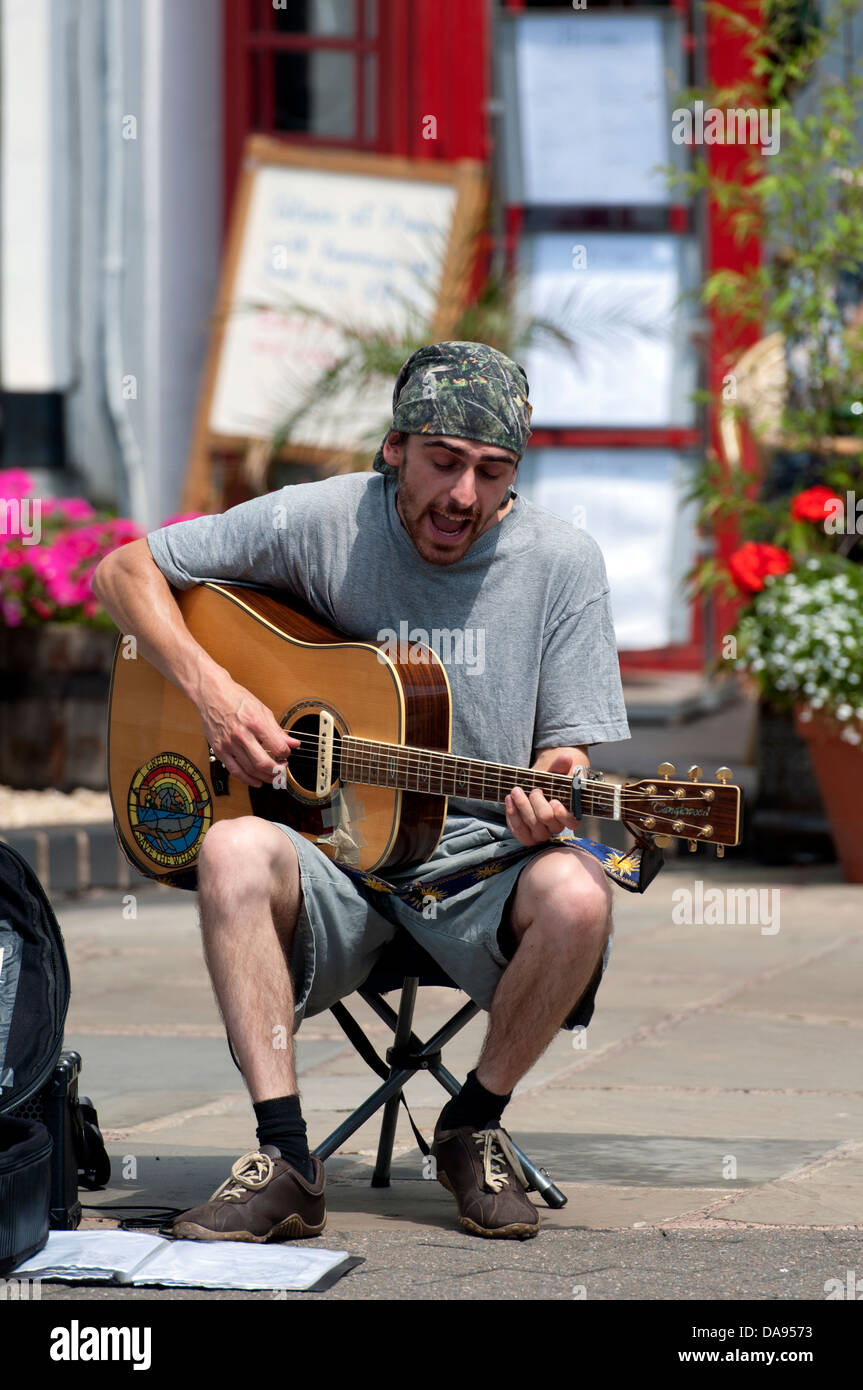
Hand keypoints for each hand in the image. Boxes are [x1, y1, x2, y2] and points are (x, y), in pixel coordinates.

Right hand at [197, 671, 299, 787]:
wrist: (211, 694)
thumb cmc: (236, 699)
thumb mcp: (262, 710)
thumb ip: (278, 730)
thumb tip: (293, 743)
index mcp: (255, 723)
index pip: (277, 747)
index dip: (286, 753)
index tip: (287, 753)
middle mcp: (241, 735)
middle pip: (263, 763)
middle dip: (277, 771)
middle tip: (283, 769)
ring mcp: (229, 744)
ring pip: (250, 770)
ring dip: (265, 777)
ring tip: (273, 776)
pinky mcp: (219, 750)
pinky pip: (235, 771)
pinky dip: (247, 779)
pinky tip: (256, 781)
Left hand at [504, 752, 582, 846]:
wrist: (528, 794)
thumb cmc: (544, 786)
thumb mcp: (552, 776)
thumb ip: (559, 768)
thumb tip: (566, 757)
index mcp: (569, 815)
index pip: (572, 821)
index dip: (561, 813)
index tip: (554, 800)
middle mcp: (556, 828)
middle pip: (546, 817)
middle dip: (537, 801)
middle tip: (533, 790)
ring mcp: (540, 834)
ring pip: (531, 823)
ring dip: (522, 804)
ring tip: (516, 790)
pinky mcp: (526, 838)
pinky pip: (518, 830)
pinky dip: (512, 813)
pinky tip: (509, 800)